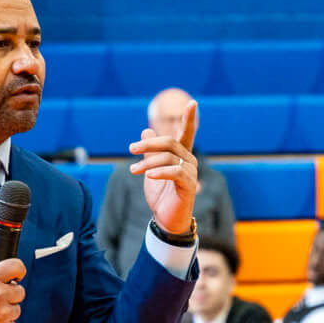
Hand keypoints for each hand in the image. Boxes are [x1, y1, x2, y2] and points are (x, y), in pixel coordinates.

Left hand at [130, 103, 200, 234]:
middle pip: (169, 142)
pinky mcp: (188, 185)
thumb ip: (150, 151)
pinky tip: (148, 175)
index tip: (192, 103)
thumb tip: (146, 131)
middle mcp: (189, 160)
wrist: (166, 219)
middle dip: (148, 144)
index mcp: (181, 155)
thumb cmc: (162, 194)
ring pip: (168, 157)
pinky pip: (174, 172)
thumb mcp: (151, 169)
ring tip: (133, 171)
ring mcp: (190, 172)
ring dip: (147, 162)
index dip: (188, 119)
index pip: (186, 133)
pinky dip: (160, 172)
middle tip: (130, 149)